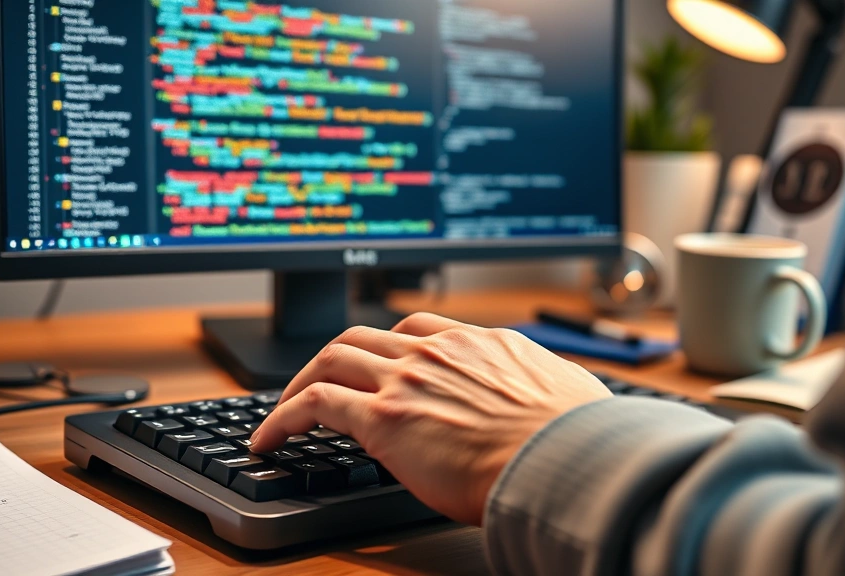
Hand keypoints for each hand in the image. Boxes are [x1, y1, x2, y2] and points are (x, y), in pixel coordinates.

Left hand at [250, 313, 611, 524]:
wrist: (566, 459)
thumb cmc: (576, 438)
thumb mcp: (564, 395)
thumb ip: (539, 390)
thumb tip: (547, 406)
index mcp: (481, 344)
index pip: (417, 328)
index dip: (387, 344)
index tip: (377, 363)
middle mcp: (438, 351)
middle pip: (365, 336)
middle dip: (335, 357)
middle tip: (318, 381)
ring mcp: (407, 379)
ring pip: (332, 357)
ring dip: (301, 379)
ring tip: (285, 408)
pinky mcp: (383, 417)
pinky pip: (314, 403)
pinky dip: (283, 416)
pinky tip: (269, 439)